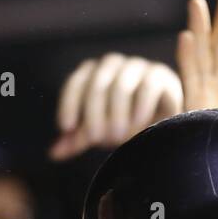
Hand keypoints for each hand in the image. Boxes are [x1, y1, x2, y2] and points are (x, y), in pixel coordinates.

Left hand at [49, 55, 183, 159]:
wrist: (164, 121)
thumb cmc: (126, 123)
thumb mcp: (100, 131)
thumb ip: (79, 138)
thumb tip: (53, 153)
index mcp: (93, 74)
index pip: (76, 83)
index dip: (69, 104)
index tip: (67, 127)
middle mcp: (113, 65)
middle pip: (97, 85)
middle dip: (95, 114)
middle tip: (97, 139)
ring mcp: (138, 67)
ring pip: (121, 86)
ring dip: (117, 113)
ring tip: (119, 137)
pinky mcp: (160, 75)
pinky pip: (148, 86)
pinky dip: (142, 106)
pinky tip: (139, 124)